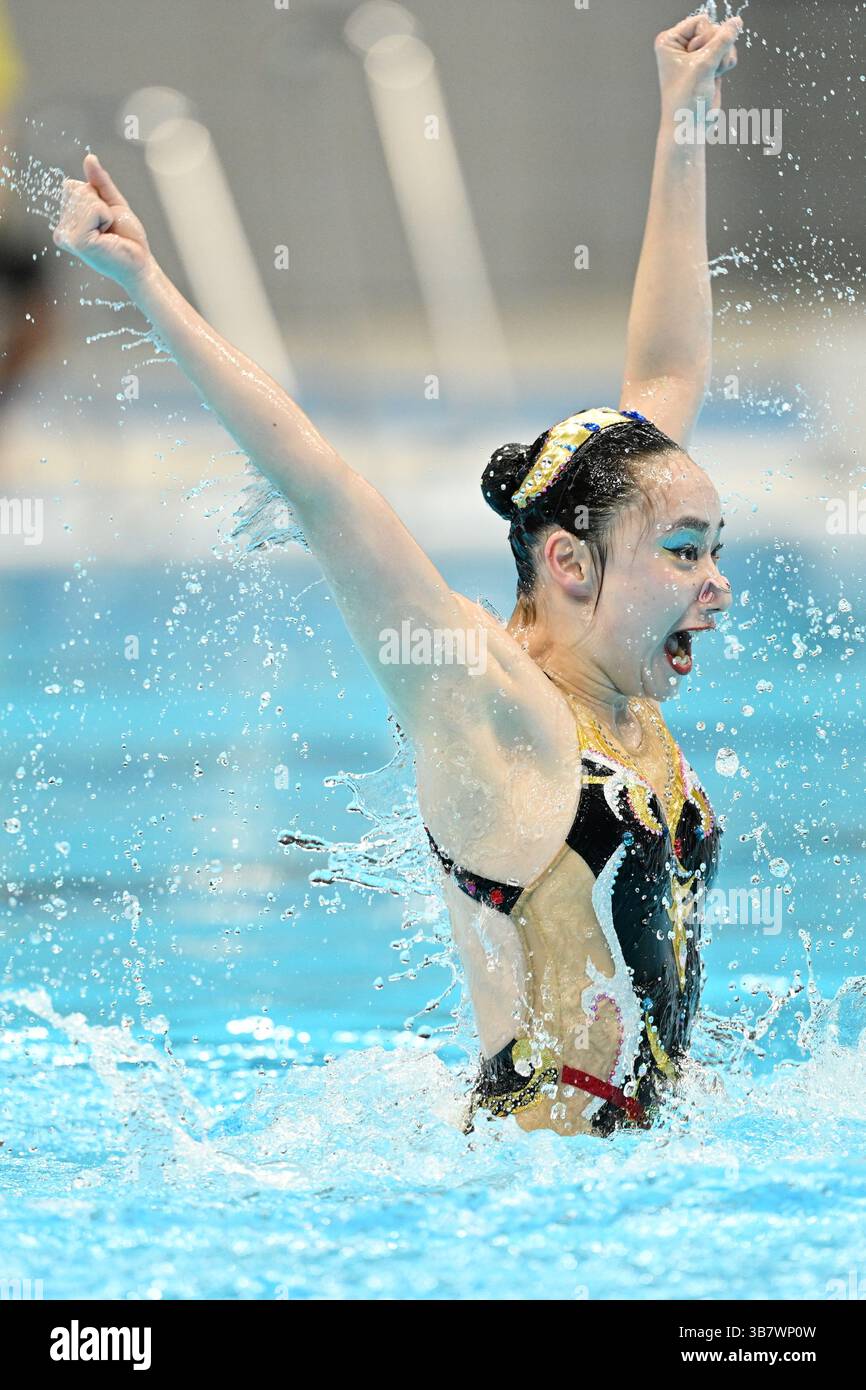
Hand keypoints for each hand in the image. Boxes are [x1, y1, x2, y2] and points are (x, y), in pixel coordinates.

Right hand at [52, 153, 152, 290]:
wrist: (140, 263)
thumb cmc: (127, 238)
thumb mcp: (112, 204)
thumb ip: (99, 182)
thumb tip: (89, 158)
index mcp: (66, 222)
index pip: (71, 186)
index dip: (96, 197)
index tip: (105, 220)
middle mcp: (62, 230)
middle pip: (77, 189)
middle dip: (101, 204)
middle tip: (109, 228)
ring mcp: (67, 236)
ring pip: (85, 196)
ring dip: (105, 212)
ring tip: (108, 233)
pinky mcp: (78, 241)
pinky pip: (93, 208)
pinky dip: (106, 217)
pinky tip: (107, 236)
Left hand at [655, 12, 741, 118]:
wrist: (691, 125)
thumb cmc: (686, 99)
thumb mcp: (704, 65)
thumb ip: (723, 40)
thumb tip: (736, 22)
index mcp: (670, 41)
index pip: (701, 22)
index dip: (706, 39)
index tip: (696, 60)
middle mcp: (682, 46)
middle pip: (713, 29)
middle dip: (716, 49)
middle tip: (705, 69)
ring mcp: (696, 55)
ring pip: (723, 40)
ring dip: (723, 56)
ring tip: (711, 73)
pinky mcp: (708, 64)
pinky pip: (727, 51)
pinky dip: (727, 62)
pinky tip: (717, 75)